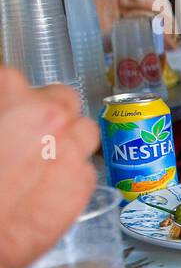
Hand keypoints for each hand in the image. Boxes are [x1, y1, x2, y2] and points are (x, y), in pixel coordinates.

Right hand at [0, 69, 99, 267]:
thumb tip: (3, 115)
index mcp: (13, 99)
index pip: (13, 80)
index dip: (7, 97)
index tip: (4, 109)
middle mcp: (52, 118)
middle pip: (63, 98)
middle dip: (48, 110)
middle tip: (28, 130)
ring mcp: (73, 150)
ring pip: (84, 129)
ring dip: (68, 138)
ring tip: (44, 158)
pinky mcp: (84, 183)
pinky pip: (85, 166)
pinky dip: (71, 172)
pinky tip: (48, 187)